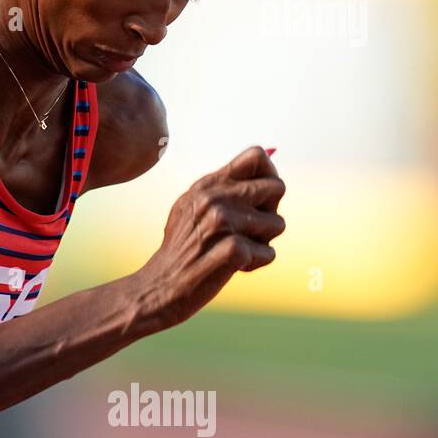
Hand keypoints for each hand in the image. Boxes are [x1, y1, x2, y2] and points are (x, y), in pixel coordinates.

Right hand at [137, 145, 285, 329]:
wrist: (159, 287)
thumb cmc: (182, 248)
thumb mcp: (192, 206)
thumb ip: (225, 182)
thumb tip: (271, 150)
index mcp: (206, 184)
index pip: (257, 156)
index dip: (268, 175)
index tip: (258, 198)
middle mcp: (214, 198)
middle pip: (278, 187)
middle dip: (270, 212)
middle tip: (248, 230)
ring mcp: (222, 223)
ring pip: (278, 224)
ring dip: (263, 242)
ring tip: (235, 249)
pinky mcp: (232, 250)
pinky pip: (269, 254)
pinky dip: (255, 264)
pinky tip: (231, 267)